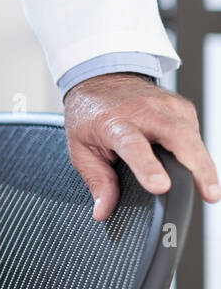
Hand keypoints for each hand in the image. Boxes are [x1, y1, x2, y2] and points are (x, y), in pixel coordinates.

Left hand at [64, 72, 220, 220]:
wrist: (100, 78)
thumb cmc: (91, 113)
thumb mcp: (81, 147)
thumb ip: (97, 180)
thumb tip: (103, 210)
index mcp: (114, 122)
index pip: (133, 146)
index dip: (148, 167)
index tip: (161, 186)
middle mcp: (145, 112)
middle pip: (179, 138)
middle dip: (198, 168)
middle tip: (209, 194)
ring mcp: (167, 107)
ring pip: (194, 138)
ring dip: (203, 165)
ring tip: (208, 190)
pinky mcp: (183, 107)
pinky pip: (195, 135)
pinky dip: (197, 153)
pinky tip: (194, 165)